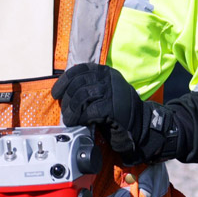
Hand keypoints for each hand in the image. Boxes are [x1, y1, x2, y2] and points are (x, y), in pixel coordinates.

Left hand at [51, 63, 177, 164]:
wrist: (140, 127)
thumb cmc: (118, 112)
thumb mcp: (104, 92)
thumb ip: (89, 87)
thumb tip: (65, 91)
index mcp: (106, 72)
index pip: (79, 69)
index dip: (64, 81)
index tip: (56, 93)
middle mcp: (110, 79)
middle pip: (78, 83)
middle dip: (68, 99)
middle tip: (66, 112)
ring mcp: (113, 92)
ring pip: (82, 96)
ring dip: (72, 110)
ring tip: (70, 119)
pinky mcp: (114, 108)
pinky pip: (90, 111)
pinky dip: (80, 118)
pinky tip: (79, 123)